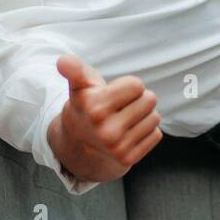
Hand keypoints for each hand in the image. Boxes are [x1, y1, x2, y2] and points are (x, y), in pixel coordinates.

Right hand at [51, 54, 162, 181]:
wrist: (79, 144)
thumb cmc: (86, 106)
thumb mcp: (80, 87)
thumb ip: (75, 70)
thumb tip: (63, 60)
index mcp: (93, 107)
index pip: (137, 85)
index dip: (128, 86)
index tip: (113, 94)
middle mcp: (105, 130)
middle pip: (150, 99)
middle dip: (138, 99)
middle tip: (120, 108)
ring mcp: (117, 147)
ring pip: (155, 117)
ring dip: (143, 116)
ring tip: (124, 120)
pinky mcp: (128, 158)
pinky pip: (156, 134)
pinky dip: (146, 132)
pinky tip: (128, 134)